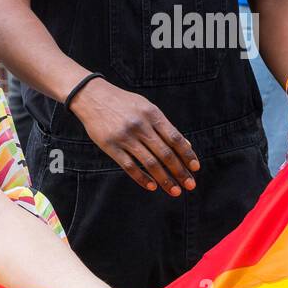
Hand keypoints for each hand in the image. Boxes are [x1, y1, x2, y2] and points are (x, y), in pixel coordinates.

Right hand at [71, 79, 200, 194]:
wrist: (91, 96)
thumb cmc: (123, 103)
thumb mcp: (146, 108)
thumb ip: (165, 126)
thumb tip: (186, 145)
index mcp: (152, 114)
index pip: (175, 138)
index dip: (187, 155)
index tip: (196, 168)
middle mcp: (140, 126)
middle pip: (165, 153)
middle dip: (180, 172)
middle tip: (190, 185)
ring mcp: (125, 137)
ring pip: (149, 163)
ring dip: (164, 179)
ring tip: (175, 191)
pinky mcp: (110, 146)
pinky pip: (129, 166)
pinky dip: (142, 178)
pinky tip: (152, 187)